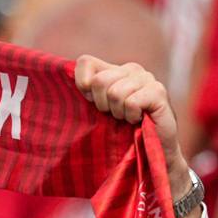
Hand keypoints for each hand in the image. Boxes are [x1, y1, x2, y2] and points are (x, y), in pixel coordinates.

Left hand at [75, 55, 196, 217]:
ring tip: (128, 119)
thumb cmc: (122, 134)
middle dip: (102, 105)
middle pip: (99, 81)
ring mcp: (147, 78)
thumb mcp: (98, 113)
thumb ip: (85, 94)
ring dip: (119, 113)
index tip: (91, 104)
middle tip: (114, 117)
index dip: (83, 85)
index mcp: (114, 71)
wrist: (152, 155)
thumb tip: (59, 81)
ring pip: (115, 92)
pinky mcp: (158, 92)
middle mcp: (131, 69)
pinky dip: (132, 116)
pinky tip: (139, 121)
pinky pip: (131, 102)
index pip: (86, 62)